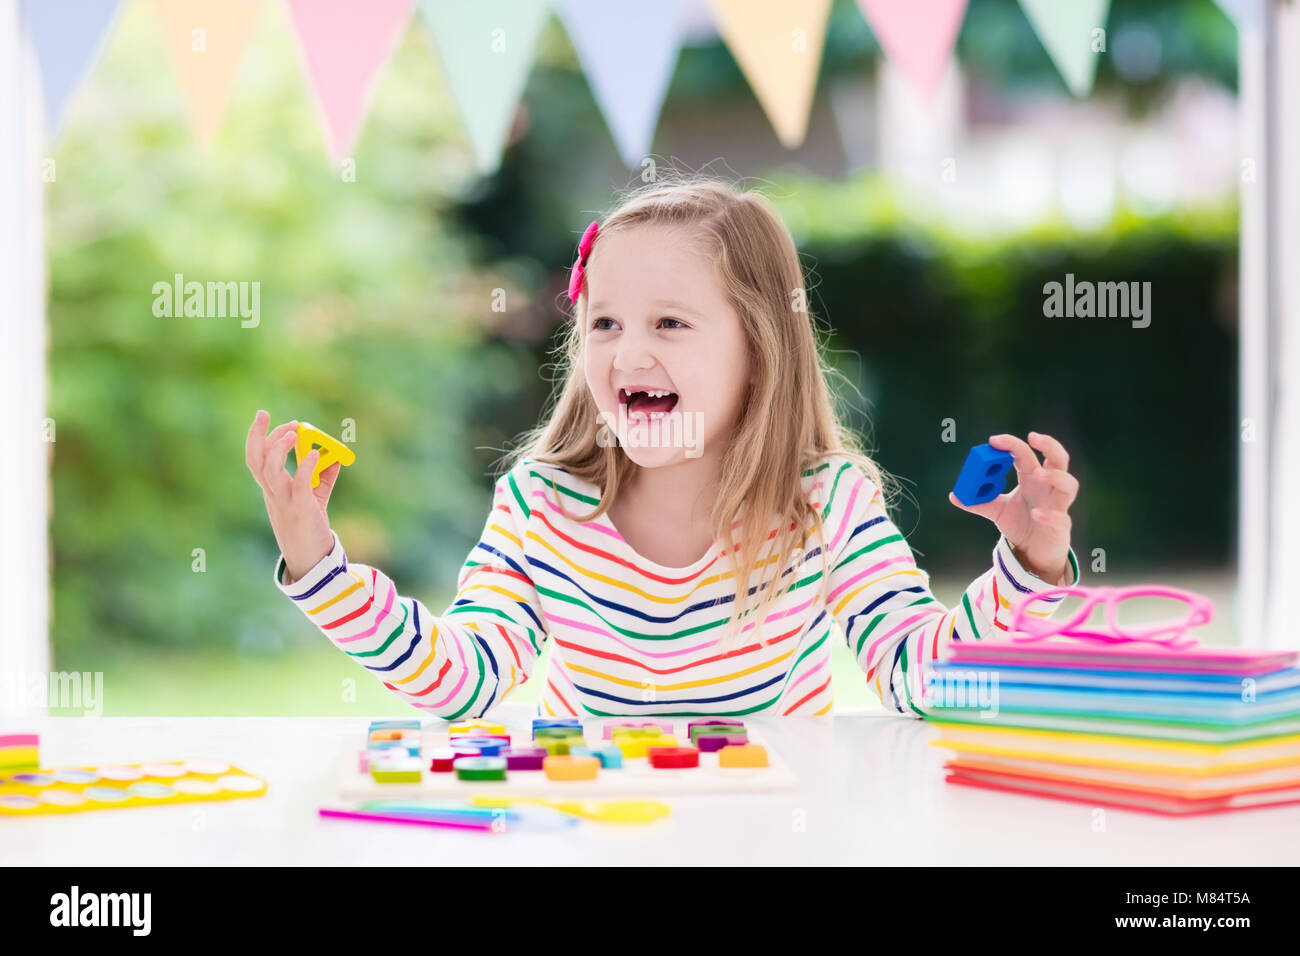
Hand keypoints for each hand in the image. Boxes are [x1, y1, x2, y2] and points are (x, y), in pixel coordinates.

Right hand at [245, 410, 341, 583]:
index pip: (254, 458)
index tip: (265, 416)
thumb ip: (323, 476)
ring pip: (269, 471)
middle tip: (285, 422)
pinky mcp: (301, 509)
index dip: (256, 436)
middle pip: (256, 460)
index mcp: (271, 489)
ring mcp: (284, 502)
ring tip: (295, 433)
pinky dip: (305, 467)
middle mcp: (272, 493)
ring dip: (279, 448)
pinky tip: (317, 455)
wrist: (311, 559)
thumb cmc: (310, 527)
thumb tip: (335, 455)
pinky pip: (298, 485)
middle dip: (262, 435)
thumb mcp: (315, 497)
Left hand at [948, 432, 1077, 585]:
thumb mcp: (997, 511)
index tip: (994, 440)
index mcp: (1031, 479)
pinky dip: (1050, 515)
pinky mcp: (1060, 528)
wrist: (1033, 553)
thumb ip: (979, 502)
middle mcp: (1048, 489)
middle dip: (1049, 446)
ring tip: (1037, 473)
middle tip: (1032, 437)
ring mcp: (1058, 506)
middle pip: (1059, 461)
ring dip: (1055, 476)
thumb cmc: (1021, 524)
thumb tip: (954, 495)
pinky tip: (1037, 513)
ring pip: (1069, 485)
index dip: (1012, 445)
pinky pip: (1061, 518)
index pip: (1026, 455)